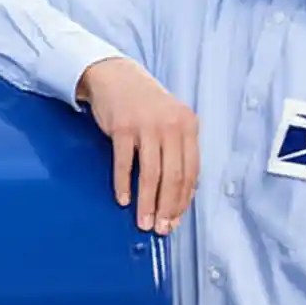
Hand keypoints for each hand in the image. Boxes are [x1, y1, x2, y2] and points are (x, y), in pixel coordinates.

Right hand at [77, 57, 199, 234]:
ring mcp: (146, 125)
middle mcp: (171, 125)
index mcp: (188, 125)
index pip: (191, 171)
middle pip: (173, 177)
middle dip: (167, 208)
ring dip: (147, 203)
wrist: (114, 76)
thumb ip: (178, 150)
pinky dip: (123, 184)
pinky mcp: (122, 127)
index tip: (175, 220)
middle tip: (160, 228)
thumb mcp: (170, 120)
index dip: (183, 201)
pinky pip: (124, 164)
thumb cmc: (143, 104)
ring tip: (142, 222)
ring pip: (151, 174)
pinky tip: (123, 199)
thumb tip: (182, 193)